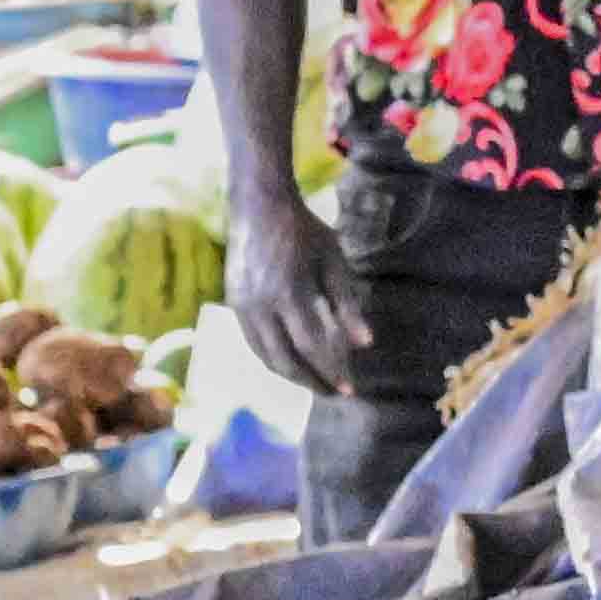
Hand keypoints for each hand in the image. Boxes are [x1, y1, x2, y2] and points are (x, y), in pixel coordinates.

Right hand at [220, 182, 361, 415]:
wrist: (257, 205)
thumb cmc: (303, 231)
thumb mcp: (333, 261)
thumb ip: (347, 305)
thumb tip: (366, 345)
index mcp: (289, 293)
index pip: (312, 346)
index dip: (331, 372)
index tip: (349, 390)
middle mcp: (260, 305)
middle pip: (286, 360)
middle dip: (311, 381)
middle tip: (333, 394)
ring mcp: (242, 306)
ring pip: (266, 356)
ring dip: (291, 375)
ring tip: (315, 383)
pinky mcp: (234, 304)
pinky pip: (253, 343)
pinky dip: (273, 359)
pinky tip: (291, 364)